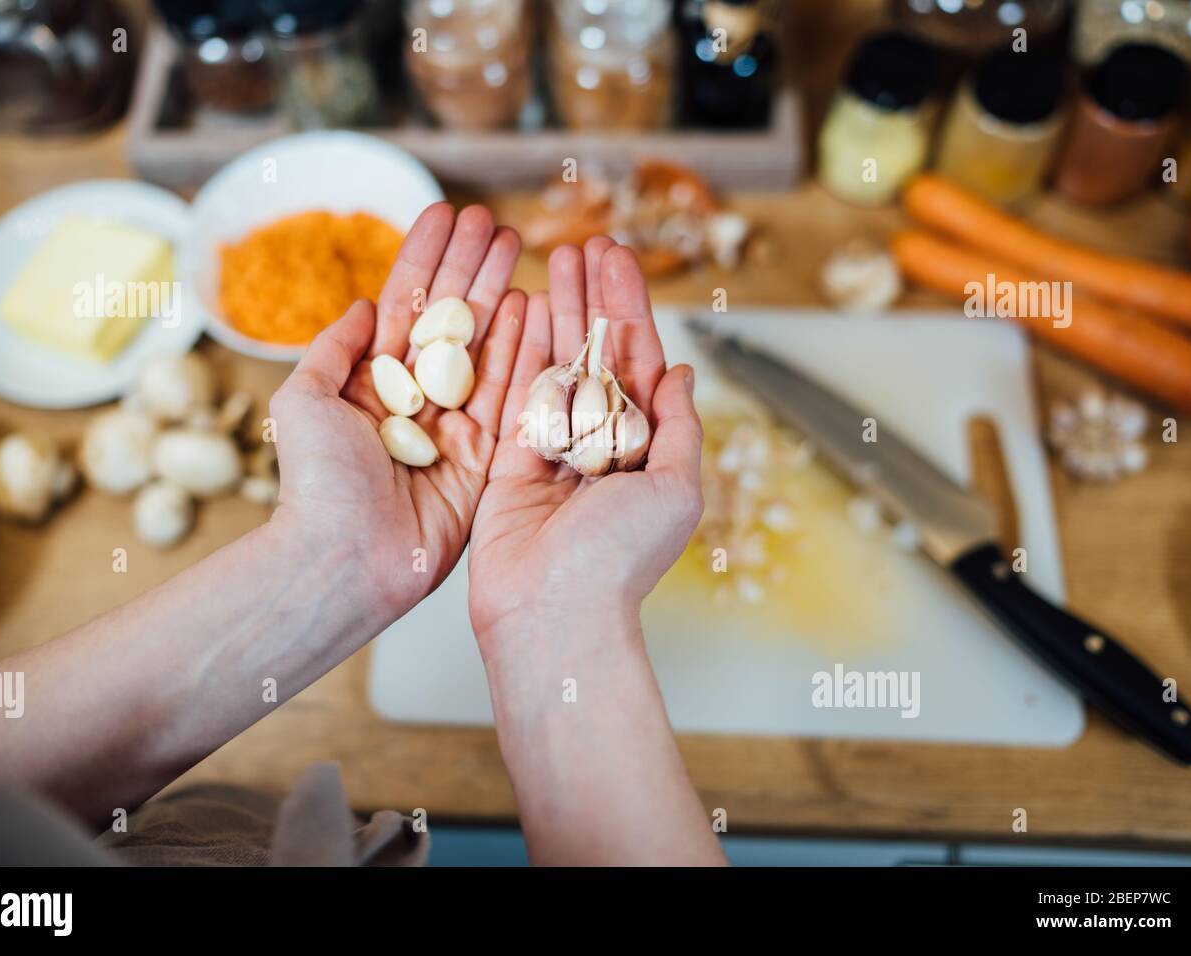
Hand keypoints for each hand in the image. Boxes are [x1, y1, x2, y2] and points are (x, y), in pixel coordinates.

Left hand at [267, 203, 524, 624]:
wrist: (346, 558)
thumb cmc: (316, 483)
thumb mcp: (303, 400)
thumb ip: (333, 350)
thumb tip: (365, 307)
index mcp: (371, 385)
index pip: (405, 306)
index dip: (426, 258)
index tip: (445, 213)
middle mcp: (416, 401)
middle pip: (449, 320)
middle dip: (470, 266)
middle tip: (492, 220)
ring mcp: (454, 428)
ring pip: (482, 347)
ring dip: (499, 292)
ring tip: (515, 243)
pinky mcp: (486, 459)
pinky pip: (508, 395)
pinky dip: (520, 348)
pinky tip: (531, 303)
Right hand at [467, 237, 704, 649]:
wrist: (552, 611)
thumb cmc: (621, 559)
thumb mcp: (675, 487)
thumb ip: (679, 427)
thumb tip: (682, 374)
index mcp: (645, 448)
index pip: (639, 362)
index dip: (631, 308)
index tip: (619, 258)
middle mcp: (601, 443)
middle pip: (597, 352)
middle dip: (594, 297)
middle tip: (585, 243)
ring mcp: (553, 449)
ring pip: (556, 362)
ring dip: (558, 309)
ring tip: (554, 257)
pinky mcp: (508, 459)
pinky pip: (516, 391)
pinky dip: (520, 346)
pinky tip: (522, 304)